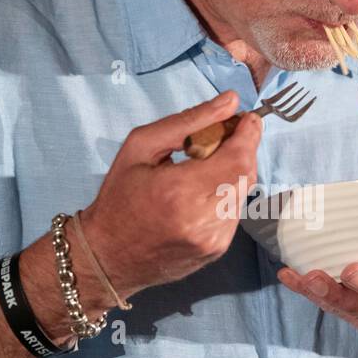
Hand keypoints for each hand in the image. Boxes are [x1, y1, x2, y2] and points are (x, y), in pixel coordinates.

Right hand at [80, 91, 261, 298]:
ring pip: (245, 193)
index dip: (249, 135)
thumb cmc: (119, 197)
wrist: (107, 256)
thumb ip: (188, 121)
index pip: (237, 158)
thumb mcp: (141, 147)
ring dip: (236, 171)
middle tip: (227, 134)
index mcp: (179, 191)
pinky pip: (235, 212)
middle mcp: (202, 220)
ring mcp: (213, 240)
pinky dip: (228, 193)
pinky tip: (204, 189)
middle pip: (247, 175)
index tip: (247, 118)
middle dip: (244, 149)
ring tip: (209, 163)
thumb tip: (230, 101)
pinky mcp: (217, 251)